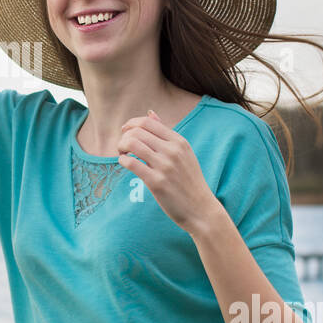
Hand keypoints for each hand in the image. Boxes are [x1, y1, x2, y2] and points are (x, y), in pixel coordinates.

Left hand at [117, 108, 219, 233]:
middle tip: (122, 147)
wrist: (201, 209)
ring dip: (121, 147)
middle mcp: (173, 151)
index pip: (148, 122)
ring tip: (122, 155)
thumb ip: (165, 133)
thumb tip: (150, 112)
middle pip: (137, 132)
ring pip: (132, 144)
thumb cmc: (189, 181)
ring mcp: (165, 166)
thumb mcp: (183, 153)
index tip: (125, 132)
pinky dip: (123, 161)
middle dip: (124, 137)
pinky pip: (131, 163)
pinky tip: (125, 164)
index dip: (131, 124)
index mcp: (179, 142)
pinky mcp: (157, 182)